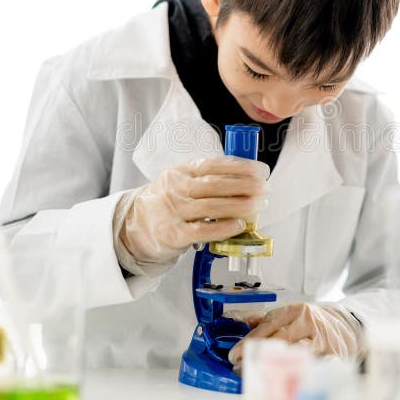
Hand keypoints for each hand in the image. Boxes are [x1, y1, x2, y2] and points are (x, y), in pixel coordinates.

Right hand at [120, 156, 269, 264]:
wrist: (134, 227)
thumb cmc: (167, 203)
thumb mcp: (180, 182)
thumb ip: (206, 179)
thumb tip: (246, 179)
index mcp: (180, 172)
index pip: (213, 164)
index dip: (239, 166)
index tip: (259, 170)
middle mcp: (176, 189)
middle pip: (215, 184)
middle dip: (245, 186)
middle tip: (264, 189)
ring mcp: (174, 212)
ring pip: (212, 206)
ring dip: (240, 205)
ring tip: (258, 205)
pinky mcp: (174, 234)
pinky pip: (203, 230)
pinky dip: (223, 227)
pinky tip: (239, 225)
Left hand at [226, 303, 363, 366]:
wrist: (344, 326)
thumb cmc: (309, 322)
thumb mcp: (286, 314)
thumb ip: (259, 318)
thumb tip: (231, 318)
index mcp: (295, 310)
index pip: (269, 324)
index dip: (250, 340)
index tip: (235, 353)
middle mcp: (308, 323)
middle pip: (281, 339)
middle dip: (259, 354)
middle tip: (242, 365)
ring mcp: (322, 340)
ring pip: (298, 352)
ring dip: (278, 364)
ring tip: (261, 372)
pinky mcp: (333, 356)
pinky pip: (318, 365)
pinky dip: (305, 371)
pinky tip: (292, 377)